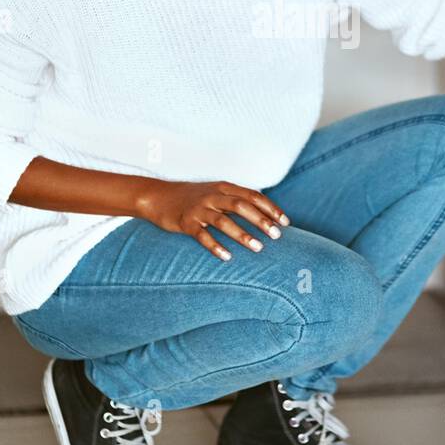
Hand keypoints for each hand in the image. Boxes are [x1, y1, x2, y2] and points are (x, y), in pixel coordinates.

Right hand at [135, 179, 289, 260]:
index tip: (286, 222)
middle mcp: (213, 196)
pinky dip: (215, 246)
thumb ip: (237, 200)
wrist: (158, 197)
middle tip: (277, 235)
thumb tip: (264, 214)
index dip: (271, 208)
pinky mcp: (186, 222)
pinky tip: (227, 257)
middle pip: (242, 206)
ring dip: (242, 234)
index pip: (253, 195)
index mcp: (224, 187)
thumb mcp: (216, 193)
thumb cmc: (193, 198)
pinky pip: (202, 236)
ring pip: (224, 221)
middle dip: (261, 220)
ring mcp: (199, 209)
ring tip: (258, 248)